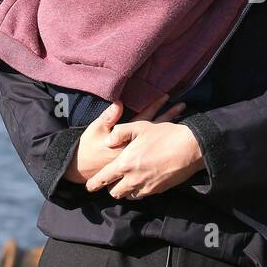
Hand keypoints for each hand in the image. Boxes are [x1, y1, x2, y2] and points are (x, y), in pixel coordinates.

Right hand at [65, 95, 185, 183]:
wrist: (84, 170)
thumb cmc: (89, 148)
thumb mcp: (96, 130)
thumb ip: (108, 117)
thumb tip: (119, 102)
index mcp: (125, 138)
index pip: (143, 119)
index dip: (154, 106)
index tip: (166, 96)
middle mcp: (134, 147)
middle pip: (155, 129)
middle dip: (168, 117)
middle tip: (182, 106)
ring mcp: (137, 157)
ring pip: (157, 141)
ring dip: (169, 129)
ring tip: (182, 122)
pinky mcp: (136, 165)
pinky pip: (153, 155)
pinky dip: (163, 146)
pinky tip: (171, 141)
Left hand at [85, 119, 205, 200]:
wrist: (191, 148)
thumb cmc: (165, 135)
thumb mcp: (140, 126)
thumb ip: (119, 133)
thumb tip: (108, 141)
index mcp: (125, 164)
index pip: (103, 178)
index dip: (93, 184)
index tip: (88, 187)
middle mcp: (133, 179)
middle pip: (115, 192)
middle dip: (111, 188)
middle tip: (111, 182)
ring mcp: (146, 186)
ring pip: (129, 196)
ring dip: (125, 191)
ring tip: (127, 182)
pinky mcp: (158, 190)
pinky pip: (143, 195)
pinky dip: (139, 191)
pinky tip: (142, 181)